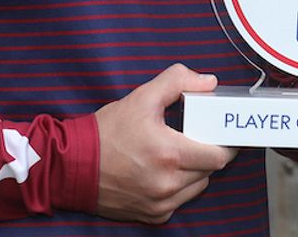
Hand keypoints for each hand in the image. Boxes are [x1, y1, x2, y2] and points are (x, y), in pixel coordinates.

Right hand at [93, 63, 238, 223]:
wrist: (73, 166)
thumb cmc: (105, 134)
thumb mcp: (141, 98)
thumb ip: (177, 82)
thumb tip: (207, 82)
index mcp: (169, 153)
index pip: (219, 156)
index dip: (225, 144)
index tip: (222, 135)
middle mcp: (167, 183)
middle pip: (210, 171)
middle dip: (207, 153)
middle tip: (196, 139)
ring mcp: (161, 202)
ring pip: (197, 187)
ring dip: (194, 171)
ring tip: (176, 155)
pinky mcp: (153, 215)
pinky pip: (180, 201)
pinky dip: (178, 187)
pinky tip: (162, 172)